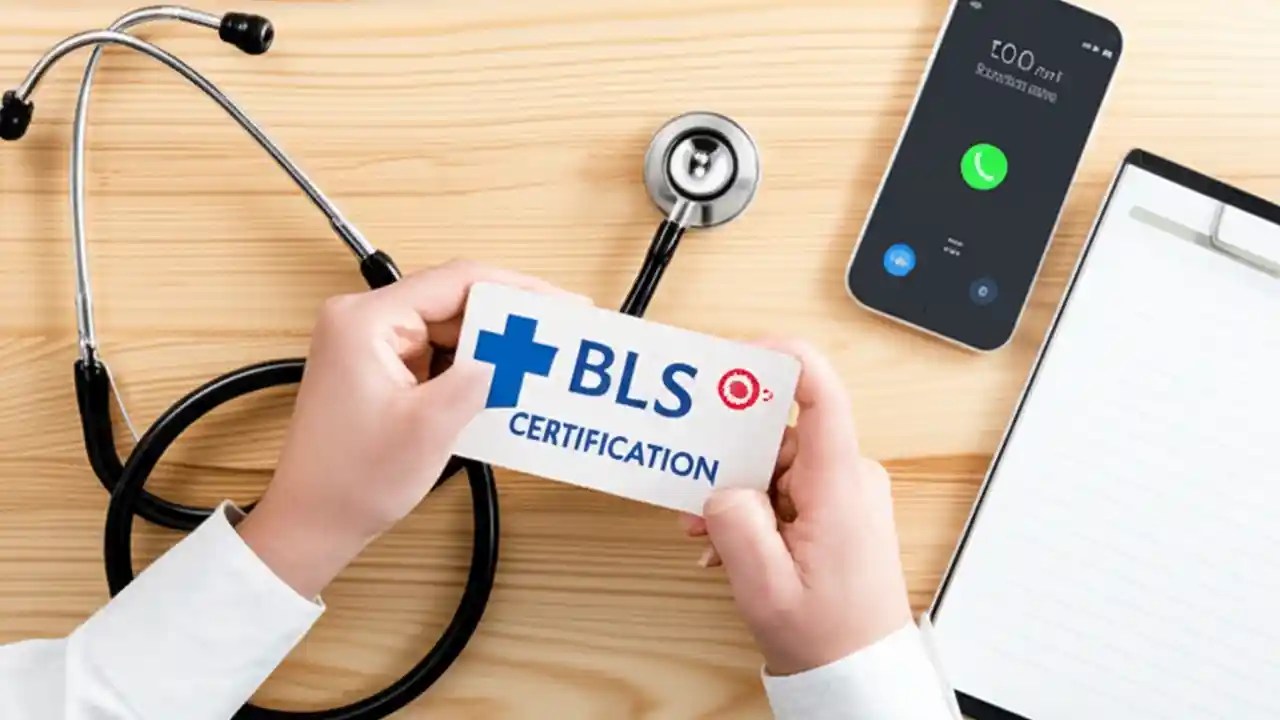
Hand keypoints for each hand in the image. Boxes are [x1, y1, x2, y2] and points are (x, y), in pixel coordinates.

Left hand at [238, 261, 570, 596]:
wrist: (311, 522)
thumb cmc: (350, 481)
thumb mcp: (428, 428)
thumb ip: (476, 379)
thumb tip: (511, 353)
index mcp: (365, 320)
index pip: (456, 281)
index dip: (518, 289)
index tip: (560, 305)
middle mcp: (362, 321)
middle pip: (454, 300)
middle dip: (510, 319)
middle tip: (559, 334)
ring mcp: (369, 344)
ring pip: (449, 327)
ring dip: (493, 344)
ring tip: (539, 360)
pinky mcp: (379, 368)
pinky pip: (436, 352)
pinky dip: (471, 365)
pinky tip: (504, 380)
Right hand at [682, 340, 911, 675]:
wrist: (861, 673)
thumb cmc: (830, 637)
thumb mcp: (765, 587)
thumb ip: (735, 524)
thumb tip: (722, 487)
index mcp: (839, 485)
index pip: (822, 395)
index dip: (783, 361)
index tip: (739, 357)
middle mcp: (849, 478)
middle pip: (779, 435)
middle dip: (731, 461)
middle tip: (695, 490)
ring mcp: (844, 493)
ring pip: (775, 465)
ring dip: (738, 493)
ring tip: (710, 533)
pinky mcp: (838, 508)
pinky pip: (786, 489)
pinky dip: (754, 510)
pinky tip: (731, 544)